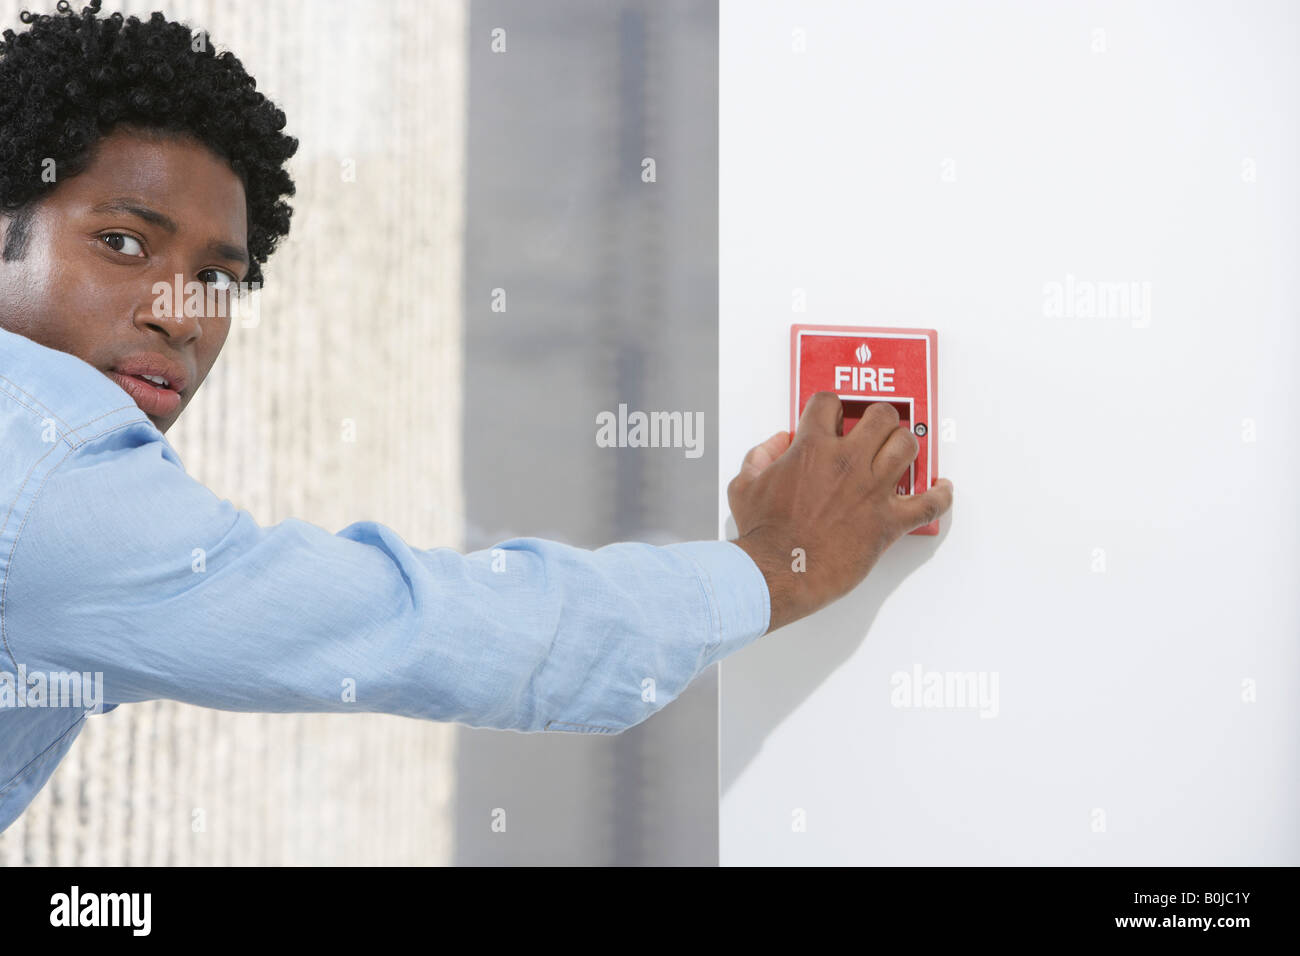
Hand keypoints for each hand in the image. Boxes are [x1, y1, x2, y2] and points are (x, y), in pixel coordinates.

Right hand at [727, 391, 952, 633]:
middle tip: (874, 429)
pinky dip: (941, 495)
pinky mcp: (888, 521)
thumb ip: (759, 456)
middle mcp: (847, 462)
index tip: (832, 415)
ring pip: (907, 446)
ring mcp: (872, 490)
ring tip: (899, 451)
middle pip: (881, 416)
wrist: (779, 571)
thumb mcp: (744, 486)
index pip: (828, 403)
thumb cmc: (763, 535)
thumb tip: (777, 444)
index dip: (830, 406)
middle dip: (877, 418)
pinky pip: (929, 503)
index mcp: (812, 449)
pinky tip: (941, 488)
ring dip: (905, 445)